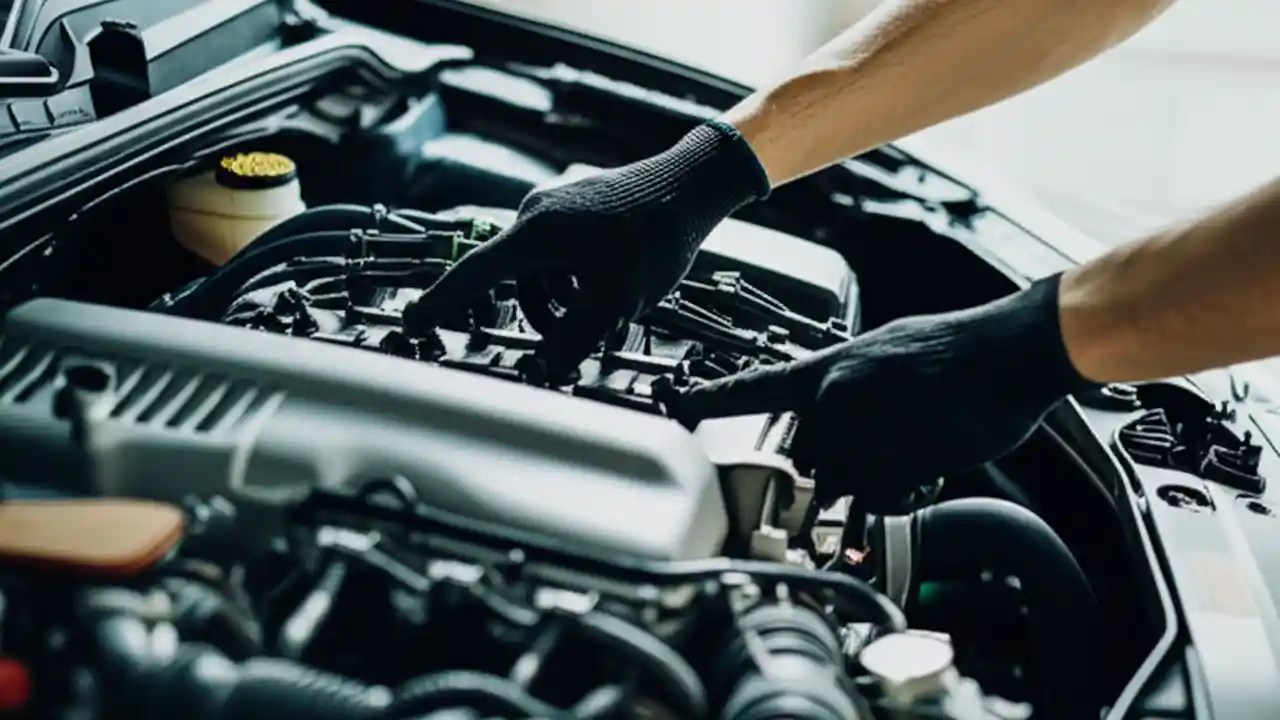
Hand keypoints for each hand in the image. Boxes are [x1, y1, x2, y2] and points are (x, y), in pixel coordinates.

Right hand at [403, 121, 769, 375]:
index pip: (473, 274)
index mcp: (533, 232)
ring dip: (562, 304)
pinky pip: (557, 258)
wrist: (693, 184)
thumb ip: (574, 340)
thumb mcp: (616, 300)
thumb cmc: (657, 235)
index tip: (412, 322)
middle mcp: (534, 214)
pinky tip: (609, 292)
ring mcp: (554, 209)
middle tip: (564, 345)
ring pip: (539, 275)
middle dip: (541, 318)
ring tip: (603, 317)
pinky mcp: (575, 210)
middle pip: (512, 282)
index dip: (439, 302)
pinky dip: (574, 284)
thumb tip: (545, 372)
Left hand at [672, 276, 1096, 511]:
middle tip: (883, 437)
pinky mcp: (891, 471)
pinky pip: (871, 505)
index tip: (676, 402)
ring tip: (905, 449)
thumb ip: (847, 383)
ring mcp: (858, 441)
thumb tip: (834, 407)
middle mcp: (831, 405)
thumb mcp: (883, 350)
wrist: (1003, 356)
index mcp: (825, 369)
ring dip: (864, 482)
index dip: (709, 398)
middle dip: (834, 459)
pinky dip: (886, 504)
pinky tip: (907, 481)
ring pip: (838, 484)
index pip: (752, 387)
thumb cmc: (953, 348)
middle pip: (806, 455)